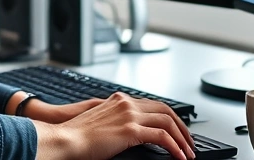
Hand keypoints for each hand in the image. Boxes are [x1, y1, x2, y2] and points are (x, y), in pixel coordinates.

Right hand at [33, 92, 195, 159]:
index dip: (169, 117)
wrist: (66, 139)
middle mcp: (126, 103)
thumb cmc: (77, 136)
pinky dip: (175, 147)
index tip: (176, 129)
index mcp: (119, 100)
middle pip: (166, 110)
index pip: (153, 104)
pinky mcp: (130, 130)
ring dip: (182, 139)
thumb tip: (130, 134)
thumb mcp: (101, 122)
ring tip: (188, 152)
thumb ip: (117, 121)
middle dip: (181, 127)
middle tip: (188, 142)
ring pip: (168, 122)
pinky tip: (179, 157)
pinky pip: (162, 138)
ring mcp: (129, 115)